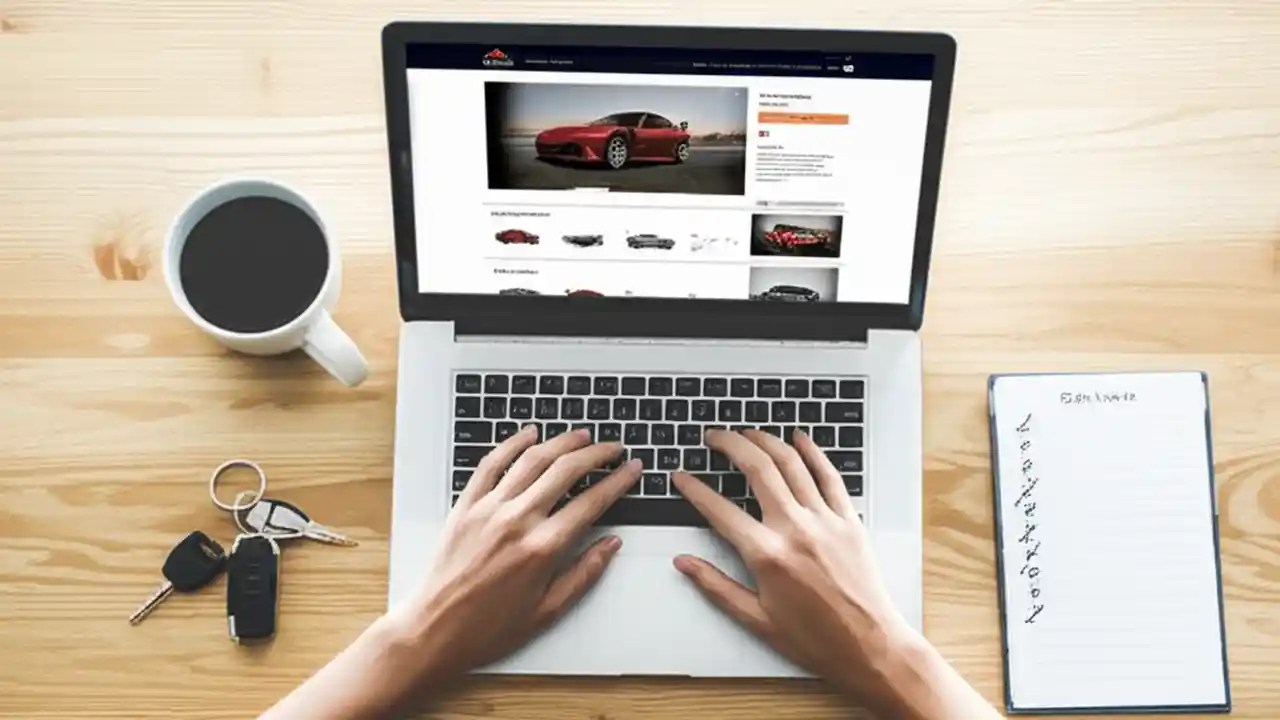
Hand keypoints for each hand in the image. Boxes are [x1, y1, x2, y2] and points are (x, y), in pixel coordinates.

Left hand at [397, 425, 640, 673]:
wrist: (433, 630)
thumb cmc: (488, 628)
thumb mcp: (547, 610)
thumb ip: (584, 573)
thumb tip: (611, 544)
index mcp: (542, 548)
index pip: (591, 502)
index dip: (617, 481)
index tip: (631, 470)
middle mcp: (517, 521)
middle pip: (565, 470)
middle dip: (596, 454)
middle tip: (613, 448)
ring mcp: (488, 509)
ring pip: (532, 460)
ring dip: (561, 442)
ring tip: (581, 436)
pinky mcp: (465, 506)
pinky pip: (491, 464)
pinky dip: (512, 444)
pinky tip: (528, 435)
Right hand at [671, 429, 996, 719]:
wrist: (870, 646)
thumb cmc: (815, 639)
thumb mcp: (756, 619)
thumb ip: (716, 586)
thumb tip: (683, 563)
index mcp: (767, 555)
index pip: (719, 510)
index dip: (694, 489)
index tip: (681, 477)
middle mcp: (795, 529)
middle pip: (757, 468)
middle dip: (730, 444)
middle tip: (713, 437)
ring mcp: (825, 520)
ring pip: (791, 464)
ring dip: (766, 440)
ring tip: (748, 432)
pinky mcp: (849, 520)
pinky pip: (829, 476)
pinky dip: (813, 453)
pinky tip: (799, 439)